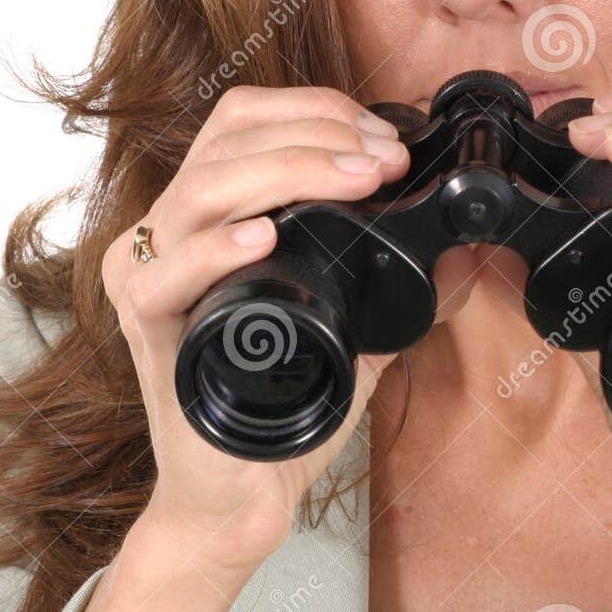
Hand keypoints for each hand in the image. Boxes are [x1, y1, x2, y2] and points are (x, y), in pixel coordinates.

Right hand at [101, 84, 410, 582]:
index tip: (384, 141)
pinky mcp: (147, 329)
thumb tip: (464, 254)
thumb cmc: (281, 412)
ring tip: (356, 181)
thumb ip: (395, 288)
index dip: (316, 112)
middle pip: (228, 138)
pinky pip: (167, 273)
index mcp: (209, 217)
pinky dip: (215, 249)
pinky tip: (263, 241)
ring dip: (288, 170)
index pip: (245, 120)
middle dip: (317, 134)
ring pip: (203, 186)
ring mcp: (151, 277)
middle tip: (383, 162)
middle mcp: (171, 234)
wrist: (238, 499)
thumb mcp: (352, 332)